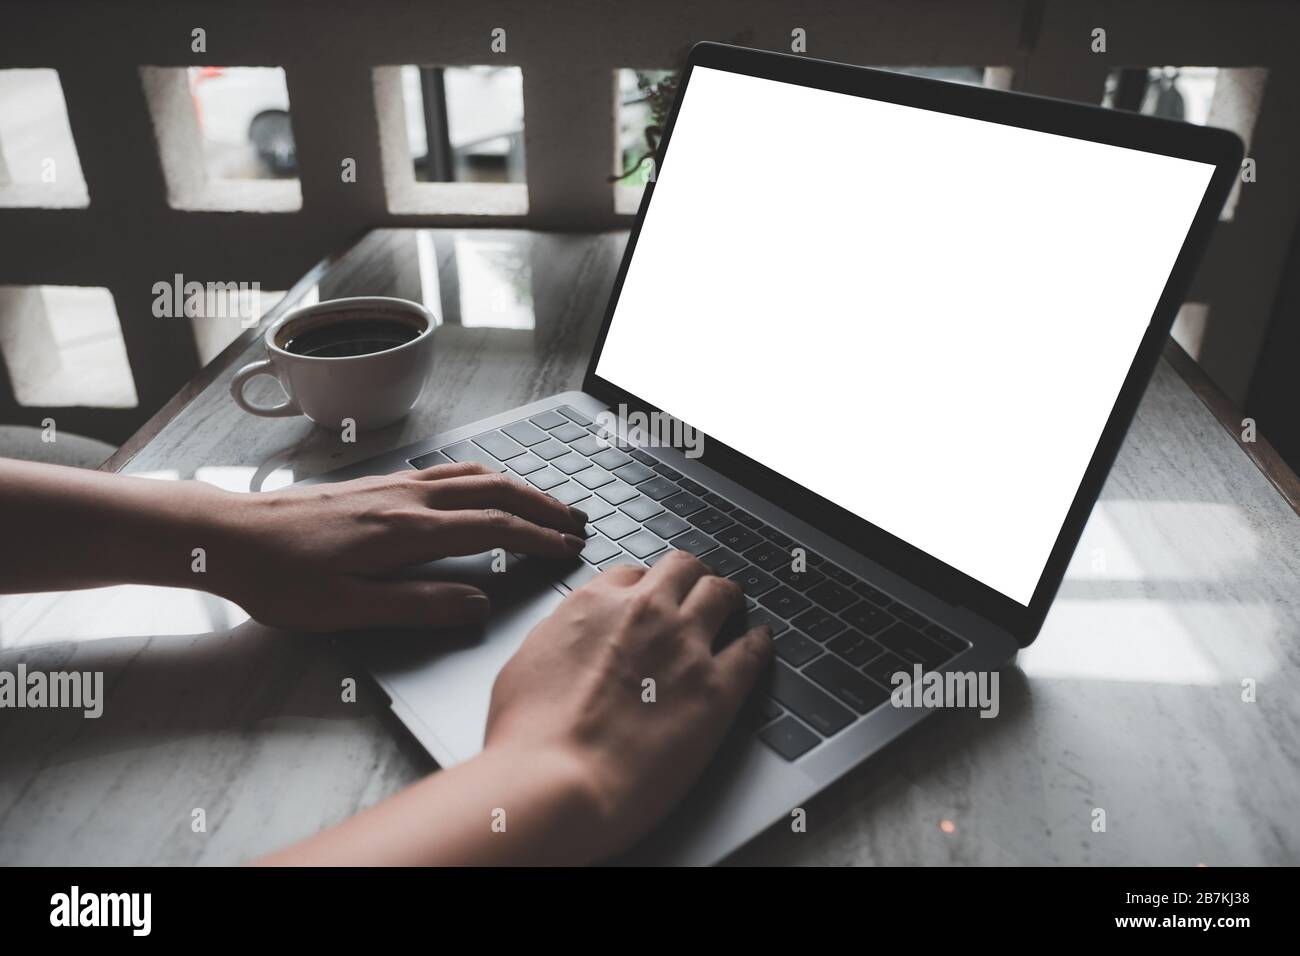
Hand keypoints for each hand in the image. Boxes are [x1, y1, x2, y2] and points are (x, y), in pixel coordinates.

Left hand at [208, 462, 587, 630]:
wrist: (228, 534)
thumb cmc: (279, 577)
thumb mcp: (347, 609)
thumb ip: (418, 604)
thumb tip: (477, 601)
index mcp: (407, 531)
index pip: (493, 528)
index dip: (537, 538)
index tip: (568, 549)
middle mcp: (407, 498)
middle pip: (495, 490)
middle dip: (542, 504)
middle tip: (576, 520)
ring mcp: (393, 485)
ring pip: (474, 474)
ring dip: (518, 486)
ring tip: (544, 502)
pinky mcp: (377, 484)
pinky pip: (448, 471)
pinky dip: (485, 477)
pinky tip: (485, 487)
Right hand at [484, 550, 774, 861]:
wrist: (554, 783)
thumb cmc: (528, 737)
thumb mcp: (526, 664)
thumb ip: (560, 637)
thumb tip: (573, 636)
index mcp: (595, 604)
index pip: (632, 575)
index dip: (644, 588)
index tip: (649, 602)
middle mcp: (645, 613)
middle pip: (683, 568)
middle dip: (690, 578)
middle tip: (696, 593)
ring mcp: (685, 647)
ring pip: (722, 592)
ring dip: (726, 598)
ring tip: (732, 607)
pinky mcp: (718, 689)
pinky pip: (753, 648)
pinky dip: (758, 641)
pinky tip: (758, 643)